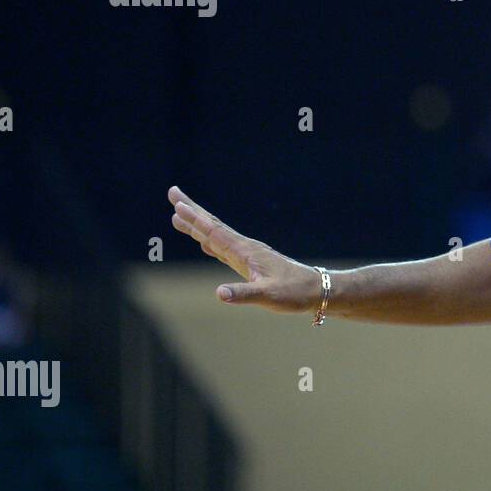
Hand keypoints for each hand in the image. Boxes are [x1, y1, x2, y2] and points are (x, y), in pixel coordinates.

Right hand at [167, 185, 321, 313]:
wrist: (317, 291)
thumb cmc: (294, 293)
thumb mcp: (268, 296)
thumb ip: (244, 294)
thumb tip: (219, 293)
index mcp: (246, 252)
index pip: (215, 233)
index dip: (195, 220)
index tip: (177, 205)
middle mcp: (245, 249)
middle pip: (213, 226)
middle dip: (191, 211)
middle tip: (173, 193)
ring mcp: (248, 255)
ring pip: (217, 235)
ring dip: (197, 225)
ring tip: (178, 215)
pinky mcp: (251, 264)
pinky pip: (224, 248)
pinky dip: (210, 242)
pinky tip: (204, 243)